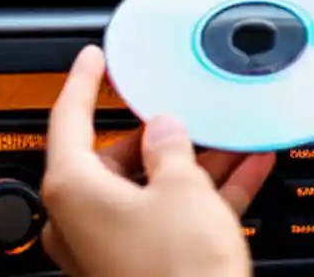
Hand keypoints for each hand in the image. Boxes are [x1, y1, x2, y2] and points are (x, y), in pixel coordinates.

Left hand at [40, 45, 274, 276]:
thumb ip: (171, 147)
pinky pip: (171, 217)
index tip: (92, 59)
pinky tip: (245, 171)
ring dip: (191, 163)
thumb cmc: (176, 274)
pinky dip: (204, 194)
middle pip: (115, 157)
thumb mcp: (181, 189)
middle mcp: (80, 220)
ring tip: (230, 137)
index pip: (68, 118)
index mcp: (72, 189)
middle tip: (186, 110)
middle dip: (158, 134)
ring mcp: (110, 248)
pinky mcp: (141, 267)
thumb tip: (166, 129)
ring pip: (150, 189)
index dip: (83, 81)